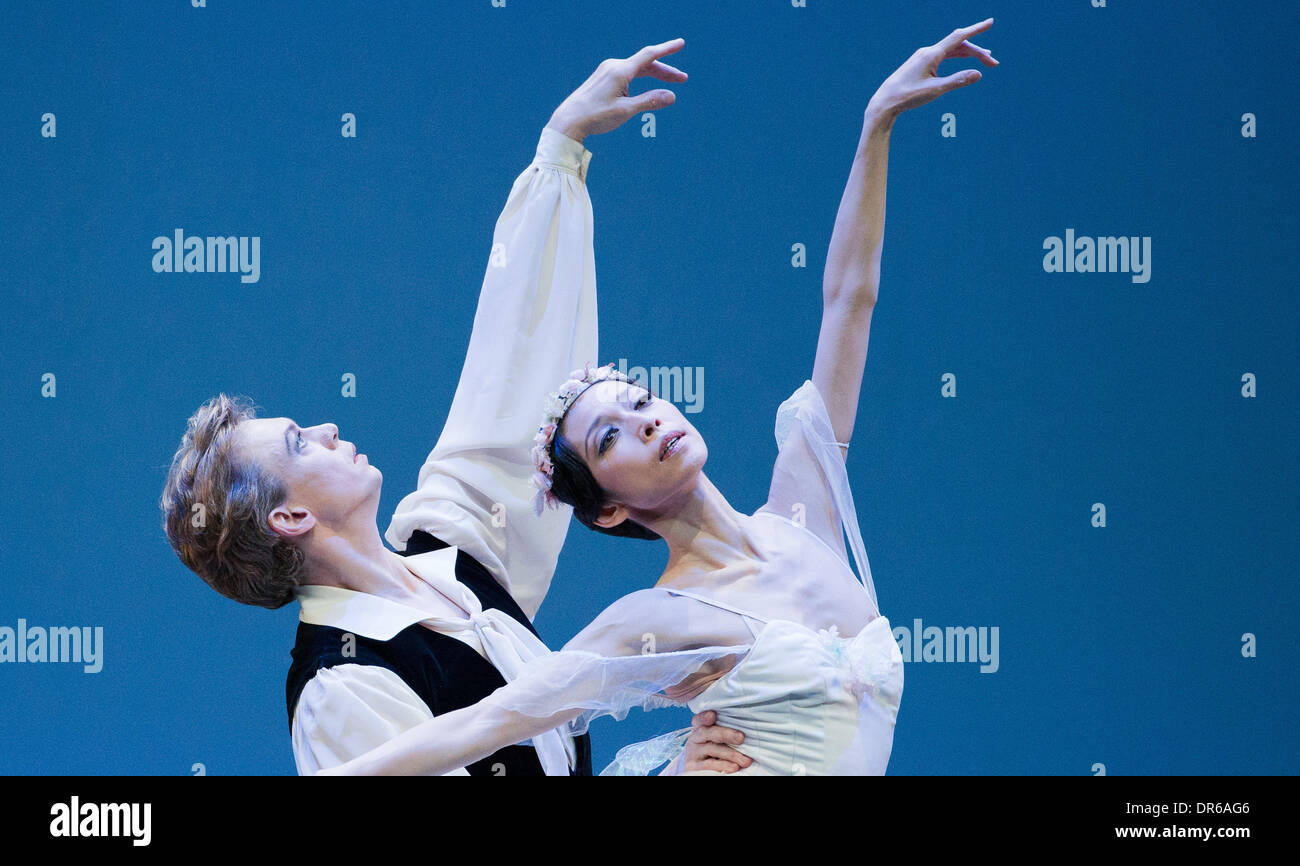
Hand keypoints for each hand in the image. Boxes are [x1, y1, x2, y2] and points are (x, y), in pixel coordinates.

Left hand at [546, 38, 687, 142]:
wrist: (568, 120)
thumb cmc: (596, 116)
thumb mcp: (626, 111)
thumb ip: (649, 101)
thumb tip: (672, 96)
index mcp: (620, 71)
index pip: (649, 55)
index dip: (666, 49)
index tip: (681, 43)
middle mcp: (614, 66)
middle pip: (645, 63)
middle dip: (665, 70)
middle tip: (683, 79)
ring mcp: (607, 70)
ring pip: (637, 69)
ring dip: (654, 75)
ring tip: (669, 84)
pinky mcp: (603, 77)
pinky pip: (628, 73)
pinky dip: (641, 78)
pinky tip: (644, 89)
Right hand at [680, 710, 752, 773]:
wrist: (701, 766)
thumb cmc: (715, 748)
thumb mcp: (717, 738)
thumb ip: (725, 732)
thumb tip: (745, 732)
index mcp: (699, 727)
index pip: (699, 719)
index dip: (704, 716)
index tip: (713, 714)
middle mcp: (695, 738)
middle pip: (706, 732)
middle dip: (725, 734)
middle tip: (741, 738)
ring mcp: (693, 752)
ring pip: (711, 749)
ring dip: (730, 754)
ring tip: (745, 760)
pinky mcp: (694, 766)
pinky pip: (709, 765)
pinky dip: (723, 765)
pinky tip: (734, 767)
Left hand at [866, 18, 997, 122]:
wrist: (885, 102)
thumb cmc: (908, 96)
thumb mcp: (935, 90)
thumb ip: (957, 81)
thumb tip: (978, 74)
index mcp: (931, 54)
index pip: (959, 37)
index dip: (976, 30)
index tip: (990, 22)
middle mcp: (928, 52)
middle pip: (958, 45)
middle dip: (977, 52)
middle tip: (993, 63)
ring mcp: (923, 57)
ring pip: (952, 50)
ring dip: (969, 53)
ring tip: (986, 59)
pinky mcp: (921, 63)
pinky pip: (944, 54)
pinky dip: (957, 56)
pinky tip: (963, 58)